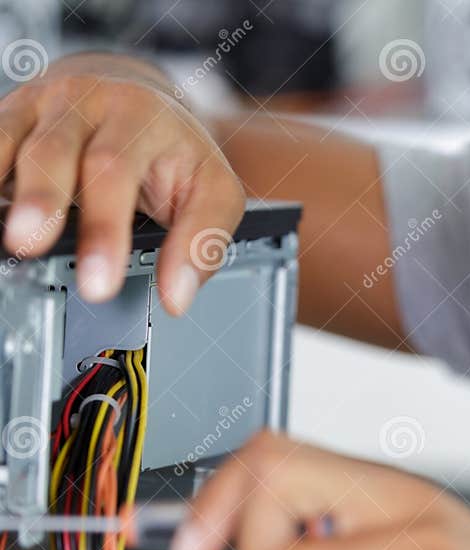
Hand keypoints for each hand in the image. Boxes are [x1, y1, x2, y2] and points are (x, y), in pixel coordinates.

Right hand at [0, 53, 244, 313]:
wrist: (138, 94)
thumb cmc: (174, 149)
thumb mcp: (211, 187)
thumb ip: (200, 239)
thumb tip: (176, 296)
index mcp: (141, 117)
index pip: (119, 172)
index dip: (108, 230)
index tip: (101, 284)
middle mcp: (88, 102)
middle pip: (58, 152)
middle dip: (44, 203)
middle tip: (32, 249)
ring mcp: (42, 106)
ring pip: (13, 143)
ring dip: (7, 193)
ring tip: (7, 240)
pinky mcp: (10, 115)